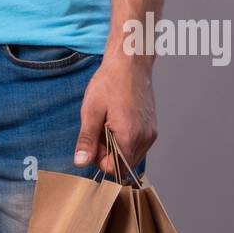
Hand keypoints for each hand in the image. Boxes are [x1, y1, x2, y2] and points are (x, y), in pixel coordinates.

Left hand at [73, 51, 156, 175]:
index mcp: (129, 137)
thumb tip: (81, 163)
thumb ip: (87, 140)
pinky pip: (137, 145)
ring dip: (116, 145)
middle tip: (100, 126)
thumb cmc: (110, 82)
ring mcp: (150, 134)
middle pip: (122, 163)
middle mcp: (144, 139)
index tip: (94, 138)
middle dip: (107, 151)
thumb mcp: (91, 110)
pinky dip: (126, 138)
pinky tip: (119, 119)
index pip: (113, 169)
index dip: (99, 157)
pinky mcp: (152, 129)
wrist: (130, 63)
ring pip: (129, 155)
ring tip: (109, 120)